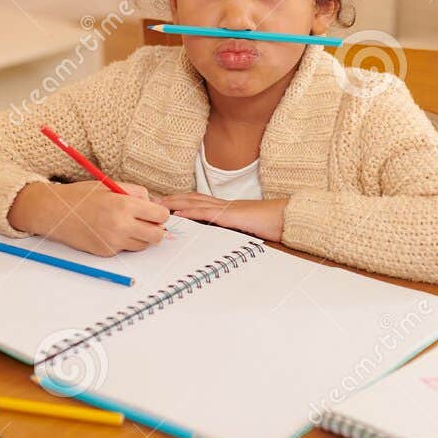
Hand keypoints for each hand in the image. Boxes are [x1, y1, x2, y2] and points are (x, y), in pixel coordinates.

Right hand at [9, 180, 169, 255]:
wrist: (55, 212)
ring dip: (141, 236)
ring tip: (126, 224)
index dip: (160, 213)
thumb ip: (136, 192)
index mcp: (124, 205)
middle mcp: (121, 226)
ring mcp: (113, 242)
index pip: (160, 215)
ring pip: (143, 245)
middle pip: (157, 235)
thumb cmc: (81, 196)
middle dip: (156, 228)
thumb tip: (154, 203)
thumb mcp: (110, 185)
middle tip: (147, 221)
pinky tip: (110, 230)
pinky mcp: (106, 252)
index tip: (154, 211)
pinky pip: (126, 249)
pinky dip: (124, 241)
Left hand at [159, 193, 285, 240]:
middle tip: (152, 201)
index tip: (164, 203)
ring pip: (194, 202)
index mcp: (226, 208)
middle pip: (191, 198)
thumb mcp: (245, 229)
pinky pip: (206, 212)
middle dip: (171, 199)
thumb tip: (218, 239)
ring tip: (158, 205)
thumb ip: (231, 230)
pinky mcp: (230, 215)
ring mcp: (226, 208)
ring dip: (175, 203)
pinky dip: (190, 212)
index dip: (180, 200)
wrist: (285, 218)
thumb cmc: (269, 225)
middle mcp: (223, 204)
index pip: (198, 201)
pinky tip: (178, 214)